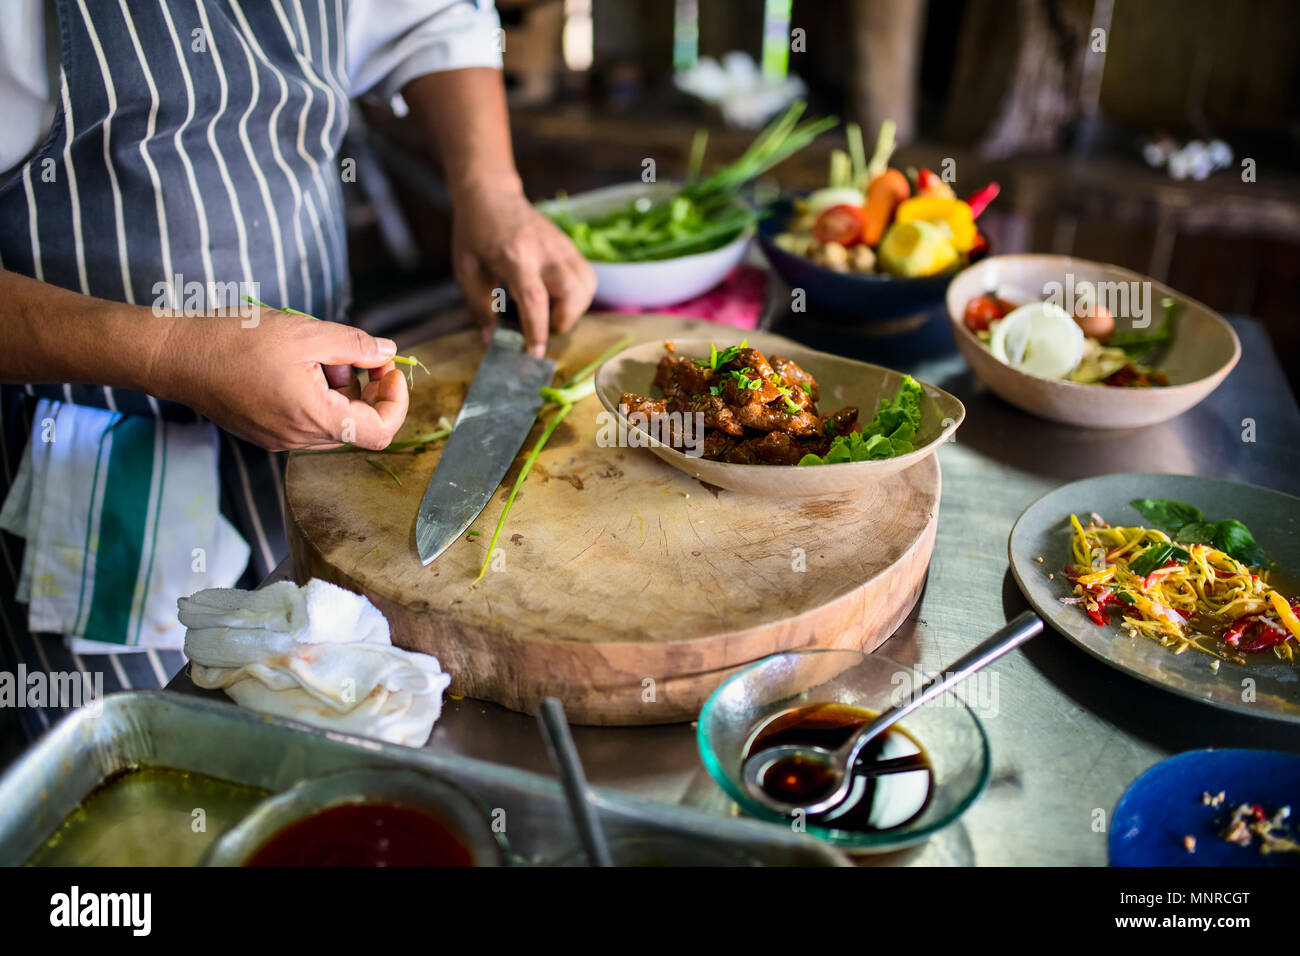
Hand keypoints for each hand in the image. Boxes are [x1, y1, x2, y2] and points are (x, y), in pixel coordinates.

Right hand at [152, 310, 409, 450]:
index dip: (396, 401)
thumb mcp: (305, 333)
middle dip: (366, 388)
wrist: (174, 354)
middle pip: (358, 425)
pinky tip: (295, 364)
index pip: (380, 432)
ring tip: (315, 354)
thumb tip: (388, 353)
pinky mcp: (265, 432)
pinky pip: (307, 420)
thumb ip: (354, 345)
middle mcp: (298, 438)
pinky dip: (315, 394)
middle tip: (351, 351)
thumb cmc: (234, 340)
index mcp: (313, 418)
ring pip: (333, 421)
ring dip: (339, 389)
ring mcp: (279, 439)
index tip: (389, 369)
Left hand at [451, 184, 595, 356]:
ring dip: (574, 309)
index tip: (534, 355)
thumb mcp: (467, 272)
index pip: (534, 298)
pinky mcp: (571, 247)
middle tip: (543, 324)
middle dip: (563, 319)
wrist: (491, 196)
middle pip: (573, 292)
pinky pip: (588, 278)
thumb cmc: (475, 235)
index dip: (537, 330)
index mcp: (515, 256)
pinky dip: (579, 296)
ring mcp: (563, 246)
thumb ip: (480, 308)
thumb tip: (492, 343)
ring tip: (551, 311)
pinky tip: (559, 297)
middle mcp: (545, 251)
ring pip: (587, 285)